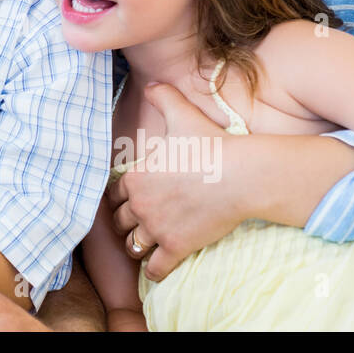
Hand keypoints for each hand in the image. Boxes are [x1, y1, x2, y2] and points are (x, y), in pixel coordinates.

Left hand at [109, 82, 247, 279]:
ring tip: (145, 245)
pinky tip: (157, 268)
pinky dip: (154, 270)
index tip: (126, 202)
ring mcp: (157, 228)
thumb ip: (163, 97)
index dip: (119, 198)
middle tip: (135, 224)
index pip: (113, 195)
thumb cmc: (210, 144)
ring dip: (137, 246)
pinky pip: (155, 268)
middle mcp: (140, 205)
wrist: (240, 175)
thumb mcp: (182, 114)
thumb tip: (153, 83)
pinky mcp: (176, 247)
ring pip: (133, 246)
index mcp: (135, 177)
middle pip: (120, 222)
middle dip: (126, 223)